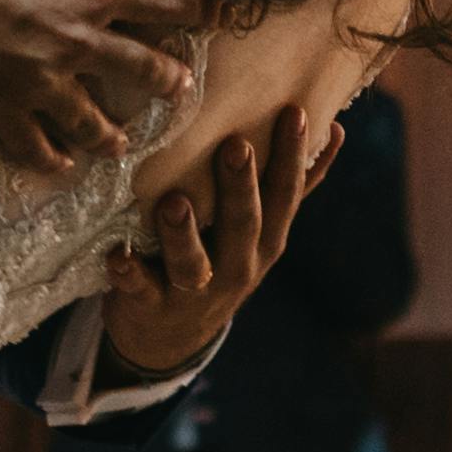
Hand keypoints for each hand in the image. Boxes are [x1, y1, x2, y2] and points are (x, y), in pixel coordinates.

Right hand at [0, 0, 203, 176]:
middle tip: (178, 84)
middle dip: (167, 77)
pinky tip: (63, 164)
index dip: (199, 8)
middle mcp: (77, 43)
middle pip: (143, 70)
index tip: (215, 14)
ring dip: (112, 133)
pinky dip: (50, 158)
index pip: (168, 3)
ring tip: (123, 141)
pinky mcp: (1, 105)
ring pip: (92, 121)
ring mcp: (39, 81)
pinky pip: (33, 144)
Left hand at [101, 108, 340, 378]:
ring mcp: (194, 291)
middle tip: (235, 146)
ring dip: (183, 234)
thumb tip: (335, 126)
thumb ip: (293, 185)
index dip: (291, 156)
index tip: (292, 112)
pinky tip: (117, 254)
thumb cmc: (219, 261)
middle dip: (240, 188)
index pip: (285, 195)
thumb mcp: (261, 231)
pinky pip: (139, 289)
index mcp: (266, 241)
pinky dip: (127, 272)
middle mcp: (237, 266)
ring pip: (192, 263)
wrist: (170, 339)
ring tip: (173, 203)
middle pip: (243, 225)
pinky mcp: (150, 306)